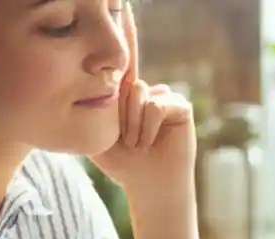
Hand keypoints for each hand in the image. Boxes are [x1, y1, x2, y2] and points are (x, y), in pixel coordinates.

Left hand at [87, 5, 196, 193]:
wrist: (149, 185)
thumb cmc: (122, 164)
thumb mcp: (101, 132)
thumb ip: (97, 108)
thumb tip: (95, 88)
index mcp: (128, 94)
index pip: (122, 62)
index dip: (125, 32)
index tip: (120, 4)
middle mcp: (147, 90)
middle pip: (125, 86)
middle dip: (121, 118)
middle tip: (128, 142)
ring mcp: (164, 96)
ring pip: (138, 96)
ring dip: (133, 128)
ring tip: (139, 145)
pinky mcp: (179, 105)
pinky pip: (154, 105)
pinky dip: (147, 129)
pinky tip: (152, 144)